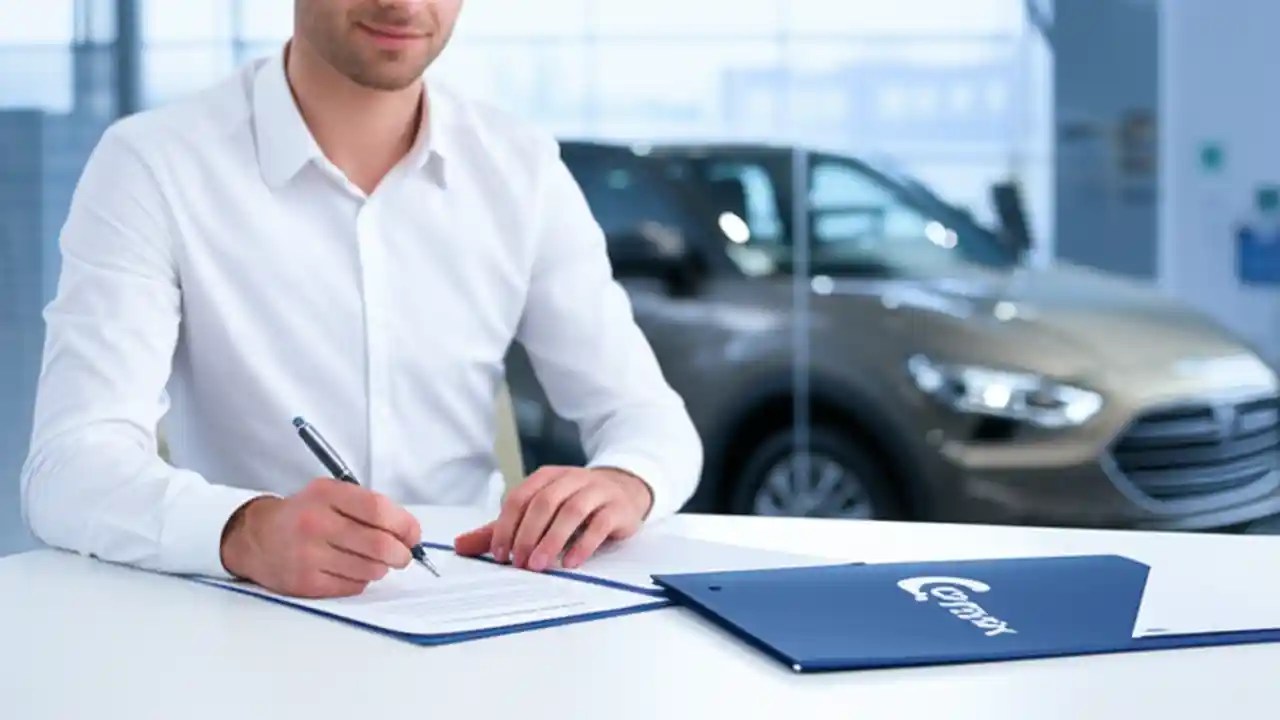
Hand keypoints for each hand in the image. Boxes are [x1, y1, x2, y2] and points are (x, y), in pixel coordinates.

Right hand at [220, 478, 421, 597]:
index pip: (378, 510)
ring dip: (381, 568)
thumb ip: (368, 507)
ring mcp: (308, 555)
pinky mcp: (305, 582)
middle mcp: (315, 523)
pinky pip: (352, 586)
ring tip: (373, 561)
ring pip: (369, 569)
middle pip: (378, 544)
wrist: (256, 537)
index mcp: (326, 494)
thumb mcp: (331, 495)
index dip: (404, 525)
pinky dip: (361, 580)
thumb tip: (409, 533)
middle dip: (400, 554)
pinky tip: (351, 570)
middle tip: (402, 556)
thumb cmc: (304, 514)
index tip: (413, 535)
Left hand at [454, 466, 652, 571]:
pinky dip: (584, 544)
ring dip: (553, 539)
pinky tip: (571, 563)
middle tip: (519, 564)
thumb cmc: (574, 505)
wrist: (624, 492)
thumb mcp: (538, 513)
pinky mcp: (616, 508)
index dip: (506, 526)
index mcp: (546, 478)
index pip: (520, 498)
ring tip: (540, 566)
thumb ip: (503, 529)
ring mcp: (596, 491)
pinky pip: (600, 523)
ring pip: (572, 511)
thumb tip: (460, 546)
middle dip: (528, 534)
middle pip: (544, 503)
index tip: (500, 555)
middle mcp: (571, 479)